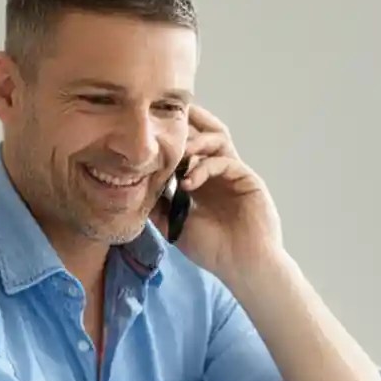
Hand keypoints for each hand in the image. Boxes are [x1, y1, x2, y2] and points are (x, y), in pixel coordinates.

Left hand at [151, 105, 282, 281]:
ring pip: (218, 139)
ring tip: (177, 151)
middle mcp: (218, 172)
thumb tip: (134, 189)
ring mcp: (233, 173)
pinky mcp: (247, 178)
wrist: (243, 266)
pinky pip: (225, 161)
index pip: (187, 149)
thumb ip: (158, 206)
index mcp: (201, 180)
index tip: (150, 130)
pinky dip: (204, 167)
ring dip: (196, 141)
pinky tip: (187, 182)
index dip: (172, 137)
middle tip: (166, 114)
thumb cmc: (213, 250)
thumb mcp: (175, 225)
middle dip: (189, 121)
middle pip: (205, 133)